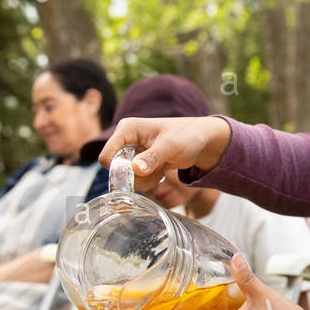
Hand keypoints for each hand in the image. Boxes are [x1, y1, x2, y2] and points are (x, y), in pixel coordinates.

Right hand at [97, 116, 232, 192]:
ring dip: (145, 180)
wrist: (202, 140)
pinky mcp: (139, 162)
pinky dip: (150, 181)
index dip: (118, 170)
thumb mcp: (171, 146)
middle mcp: (126, 140)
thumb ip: (152, 157)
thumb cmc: (188, 136)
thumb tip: (134, 170)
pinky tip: (162, 171)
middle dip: (137, 177)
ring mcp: (132, 151)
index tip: (140, 174)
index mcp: (127, 129)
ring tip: (162, 168)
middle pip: (117, 170)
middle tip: (157, 171)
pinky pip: (137, 180)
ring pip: (128, 178)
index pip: (107, 156)